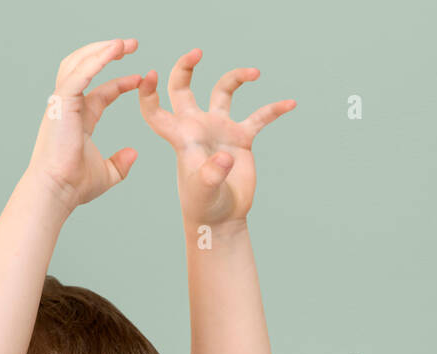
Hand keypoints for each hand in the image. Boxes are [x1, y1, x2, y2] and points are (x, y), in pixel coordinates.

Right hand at [27, 38, 143, 210]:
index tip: (139, 78)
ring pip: (78, 63)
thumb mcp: (106, 174)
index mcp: (78, 119)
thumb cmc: (74, 186)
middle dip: (107, 53)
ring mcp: (62, 102)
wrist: (57, 191)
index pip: (100, 92)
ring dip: (101, 49)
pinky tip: (113, 50)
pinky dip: (96, 59)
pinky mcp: (61, 102)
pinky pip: (79, 73)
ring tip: (124, 42)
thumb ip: (120, 164)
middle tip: (131, 44)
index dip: (120, 83)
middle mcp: (68, 106)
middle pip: (85, 68)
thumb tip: (133, 154)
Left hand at [137, 48, 294, 227]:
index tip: (147, 74)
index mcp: (181, 137)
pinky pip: (259, 117)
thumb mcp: (203, 192)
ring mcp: (219, 130)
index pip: (157, 110)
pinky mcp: (241, 139)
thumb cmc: (204, 206)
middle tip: (197, 52)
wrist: (221, 219)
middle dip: (185, 67)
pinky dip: (273, 109)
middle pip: (183, 88)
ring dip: (237, 78)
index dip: (148, 92)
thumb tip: (225, 157)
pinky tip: (290, 103)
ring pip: (223, 92)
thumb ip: (211, 174)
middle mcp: (197, 127)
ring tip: (254, 73)